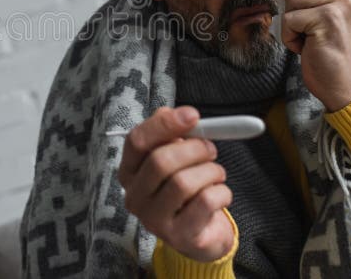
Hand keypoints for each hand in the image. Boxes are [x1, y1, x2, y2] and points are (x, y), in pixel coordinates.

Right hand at [117, 106, 234, 261]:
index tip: (193, 115)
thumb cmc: (186, 187)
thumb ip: (174, 134)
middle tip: (211, 149)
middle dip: (194, 149)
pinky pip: (204, 202)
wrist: (200, 232)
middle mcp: (134, 197)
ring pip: (183, 183)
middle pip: (160, 161)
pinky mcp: (178, 236)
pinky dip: (221, 192)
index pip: (137, 141)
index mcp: (129, 171)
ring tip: (216, 174)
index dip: (165, 124)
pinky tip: (220, 194)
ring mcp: (153, 220)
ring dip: (210, 171)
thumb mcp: (177, 156)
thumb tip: (182, 114)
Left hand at [280, 0, 350, 110]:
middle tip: (296, 13)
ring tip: (306, 36)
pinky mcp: (329, 19)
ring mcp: (342, 4)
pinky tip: (305, 46)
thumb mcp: (328, 13)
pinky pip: (289, 17)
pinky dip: (288, 36)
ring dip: (288, 21)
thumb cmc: (328, 50)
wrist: (344, 86)